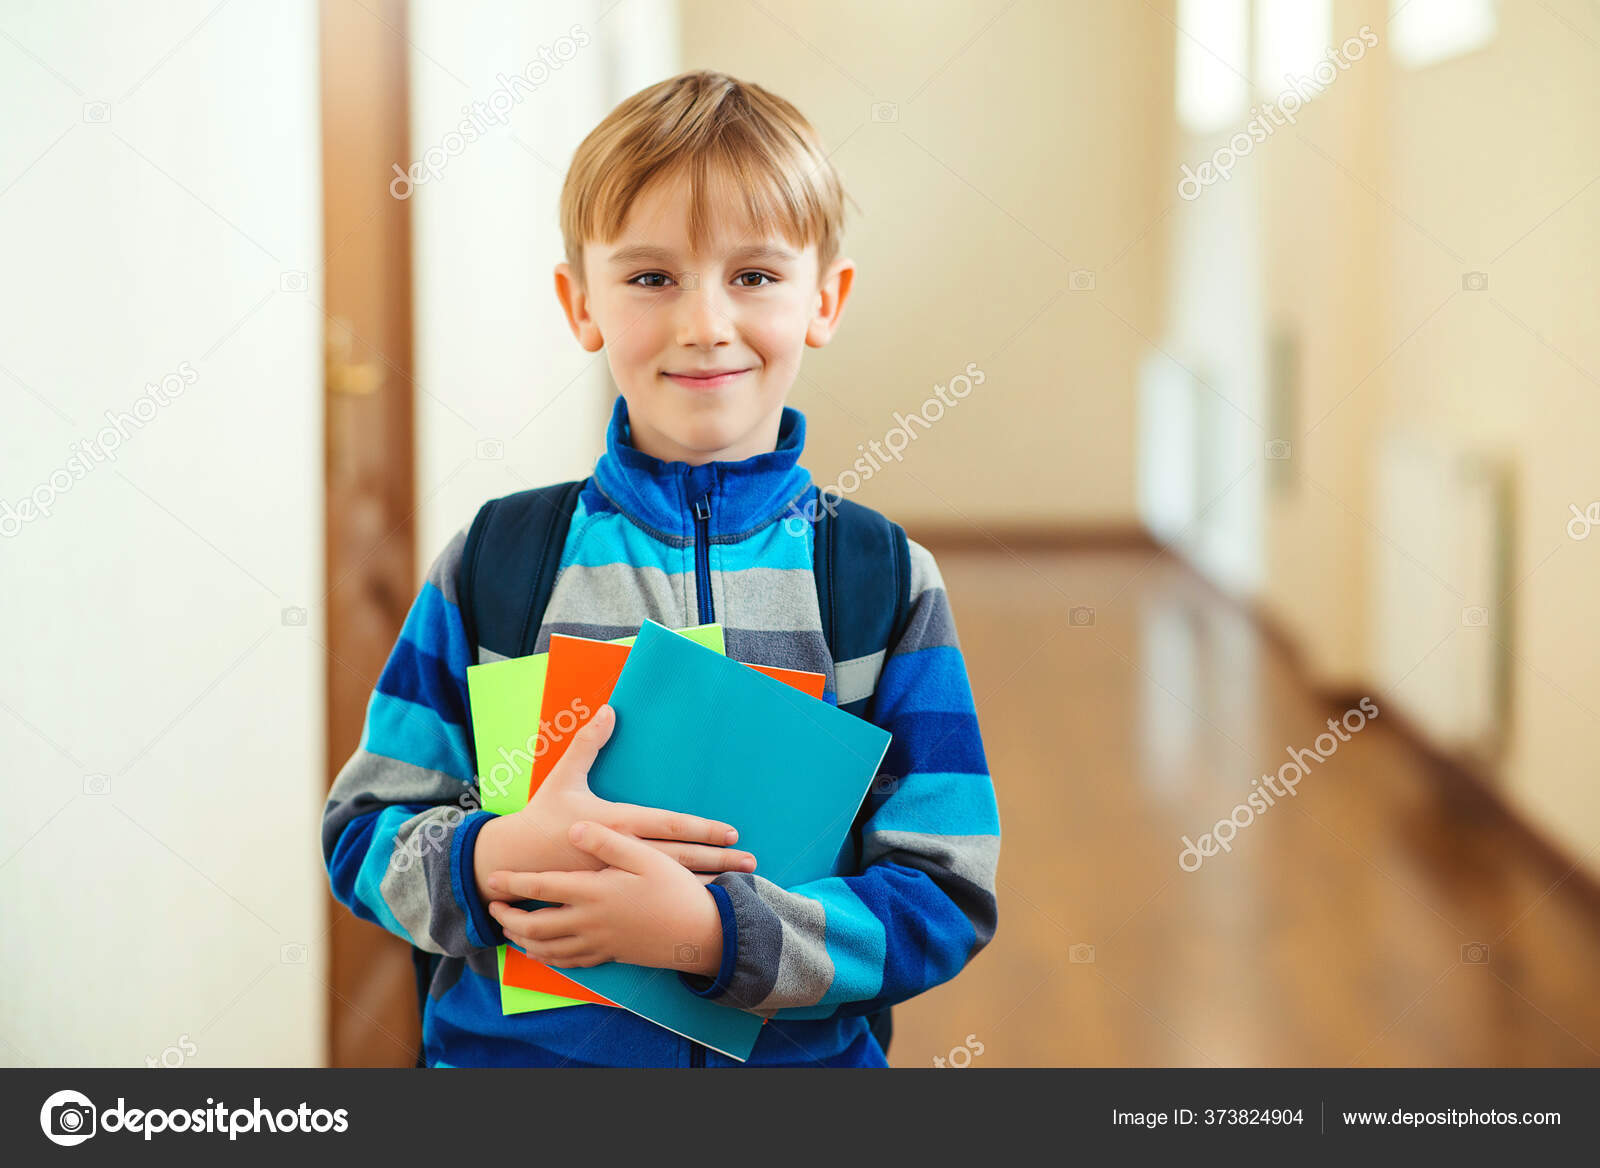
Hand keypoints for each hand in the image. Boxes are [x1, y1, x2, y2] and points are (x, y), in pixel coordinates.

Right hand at [473, 704, 754, 902]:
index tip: (730, 832)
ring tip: (740, 884)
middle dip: (718, 858)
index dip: (701, 829)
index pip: (668, 825)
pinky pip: (653, 898)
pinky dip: (680, 899)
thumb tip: (609, 709)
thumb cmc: (541, 818)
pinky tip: (702, 902)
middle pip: (680, 857)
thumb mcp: (563, 777)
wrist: (512, 865)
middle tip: (750, 861)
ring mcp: (618, 879)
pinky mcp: (611, 895)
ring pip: (670, 881)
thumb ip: (588, 743)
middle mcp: (622, 854)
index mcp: (615, 823)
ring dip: (707, 880)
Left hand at [486, 821, 724, 976]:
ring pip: (547, 949)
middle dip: (508, 918)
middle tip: (493, 908)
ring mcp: (597, 943)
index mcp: (594, 893)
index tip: (491, 879)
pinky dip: (547, 957)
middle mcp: (589, 922)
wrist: (699, 934)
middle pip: (534, 926)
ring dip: (522, 940)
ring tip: (510, 929)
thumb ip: (607, 841)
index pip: (541, 888)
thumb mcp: (646, 857)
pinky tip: (543, 951)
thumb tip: (575, 826)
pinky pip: (568, 962)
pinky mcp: (608, 956)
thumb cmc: (674, 891)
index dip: (512, 884)